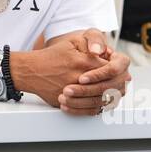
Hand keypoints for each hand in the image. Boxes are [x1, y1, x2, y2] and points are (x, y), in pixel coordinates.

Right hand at [13, 30, 130, 114]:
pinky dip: (97, 107)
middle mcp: (80, 79)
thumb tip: (107, 53)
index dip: (116, 70)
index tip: (117, 70)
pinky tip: (99, 103)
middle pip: (109, 86)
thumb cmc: (51, 56)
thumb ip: (91, 44)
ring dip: (108, 97)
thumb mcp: (72, 42)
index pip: (111, 69)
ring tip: (110, 93)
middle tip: (119, 83)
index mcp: (85, 62)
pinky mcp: (69, 103)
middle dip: (116, 84)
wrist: (31, 71)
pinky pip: (88, 110)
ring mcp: (74, 93)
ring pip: (101, 100)